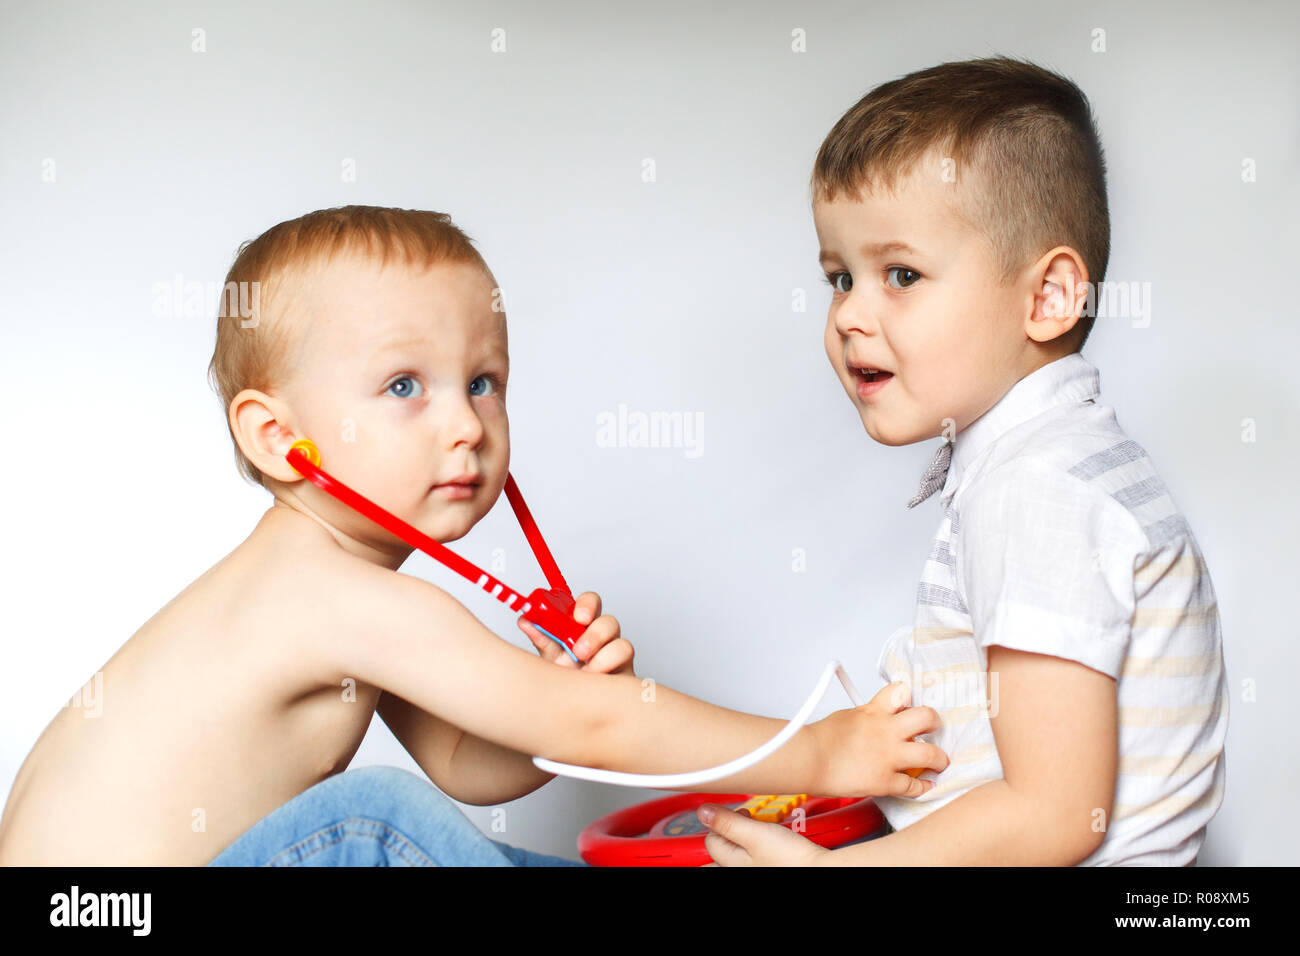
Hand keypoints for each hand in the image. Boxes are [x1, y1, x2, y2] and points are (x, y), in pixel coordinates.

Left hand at [517, 590, 634, 674]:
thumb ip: (541, 638)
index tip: (579, 617)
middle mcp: (602, 639)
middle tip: (579, 651)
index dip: (588, 605)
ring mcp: (615, 657)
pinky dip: (611, 674)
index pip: (590, 604)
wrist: (573, 709)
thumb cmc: (564, 678)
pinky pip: (628, 671)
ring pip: (623, 645)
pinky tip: (596, 682)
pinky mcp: (625, 676)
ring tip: (586, 672)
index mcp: (583, 627)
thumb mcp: (549, 657)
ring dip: (604, 657)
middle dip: (595, 634)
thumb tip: (525, 620)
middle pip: (610, 622)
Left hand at [698, 806, 827, 866]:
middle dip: (728, 835)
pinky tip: (771, 842)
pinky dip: (757, 848)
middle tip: (746, 824)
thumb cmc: (791, 859)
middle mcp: (738, 871)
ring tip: (761, 831)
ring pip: (737, 855)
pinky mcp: (767, 868)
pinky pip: (753, 859)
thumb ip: (727, 822)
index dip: (722, 821)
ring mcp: (753, 871)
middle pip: (719, 853)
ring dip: (744, 839)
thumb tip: (703, 812)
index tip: (741, 814)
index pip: (710, 840)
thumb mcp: (755, 834)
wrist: (821, 870)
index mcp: (729, 865)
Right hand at [812, 681, 947, 797]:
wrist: (808, 759)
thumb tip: (876, 718)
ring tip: (940, 761)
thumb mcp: (847, 715)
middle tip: (934, 728)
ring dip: (939, 758)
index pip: (902, 692)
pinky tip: (927, 785)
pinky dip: (924, 786)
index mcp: (874, 711)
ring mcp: (889, 757)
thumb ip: (867, 715)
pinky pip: (914, 785)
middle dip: (934, 722)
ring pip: (930, 754)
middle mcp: (886, 731)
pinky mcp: (886, 781)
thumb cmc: (820, 739)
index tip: (913, 704)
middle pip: (927, 717)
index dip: (910, 697)